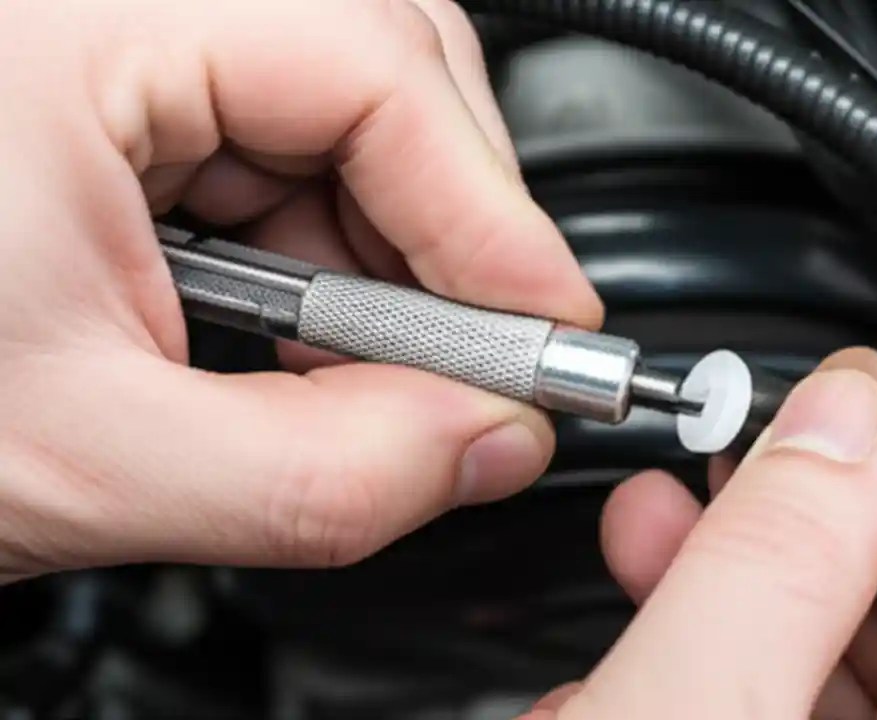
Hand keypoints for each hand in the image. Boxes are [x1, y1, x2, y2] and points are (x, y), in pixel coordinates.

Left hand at [0, 0, 601, 579]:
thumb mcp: (81, 459)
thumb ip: (322, 475)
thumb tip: (486, 445)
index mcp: (71, 16)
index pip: (373, 68)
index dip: (491, 215)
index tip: (552, 331)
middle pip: (386, 66)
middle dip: (449, 234)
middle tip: (471, 364)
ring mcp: (118, 30)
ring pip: (348, 113)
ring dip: (384, 254)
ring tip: (343, 368)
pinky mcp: (126, 79)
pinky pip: (288, 139)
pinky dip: (323, 245)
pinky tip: (288, 328)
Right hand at [527, 350, 876, 718]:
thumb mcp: (691, 713)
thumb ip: (769, 567)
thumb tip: (835, 425)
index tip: (851, 381)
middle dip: (799, 515)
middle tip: (740, 440)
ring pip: (816, 679)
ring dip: (725, 594)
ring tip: (654, 527)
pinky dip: (692, 679)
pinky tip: (617, 661)